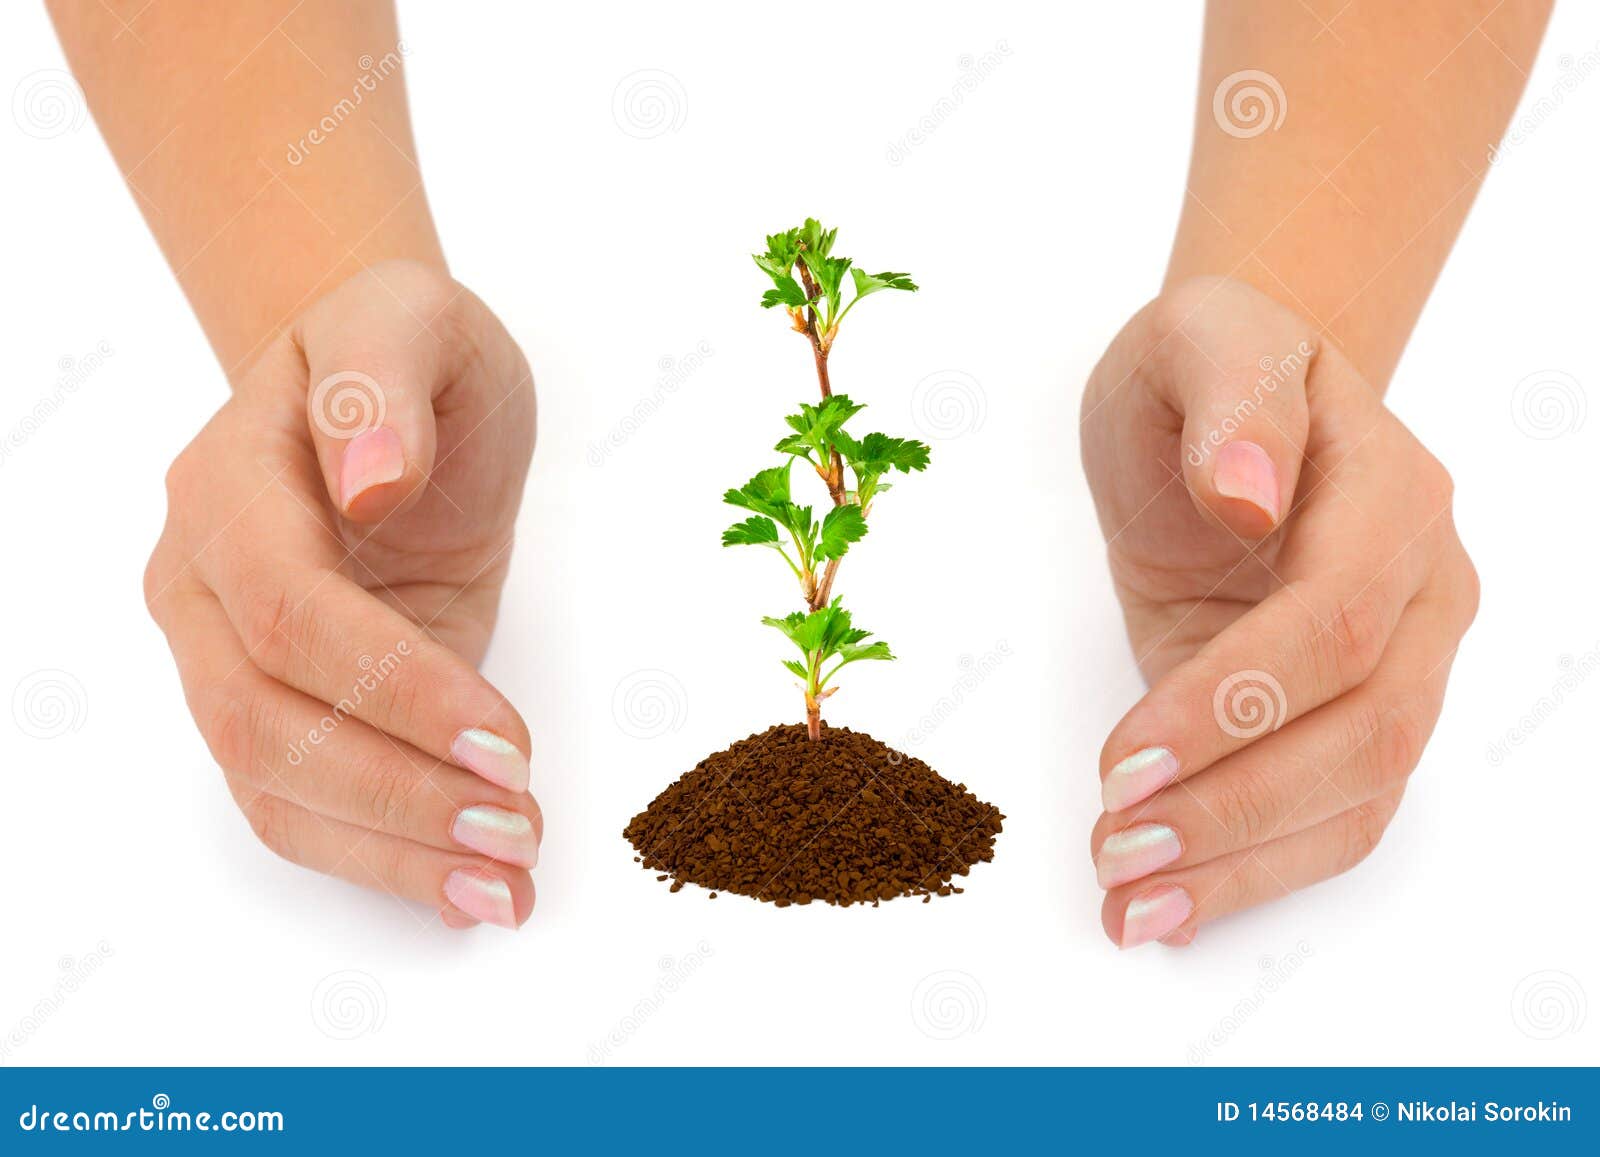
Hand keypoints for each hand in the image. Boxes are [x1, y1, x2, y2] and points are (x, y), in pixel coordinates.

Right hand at [144, 261, 539, 930]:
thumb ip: (385, 382)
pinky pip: (302, 802)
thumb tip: (370, 478)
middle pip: (263, 721)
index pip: (288, 609)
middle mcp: (206, 584)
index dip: (392, 685)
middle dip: (393, 792)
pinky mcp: (289, 705)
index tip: (504, 740)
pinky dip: (378, 857)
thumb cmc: (406, 348)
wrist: (389, 392)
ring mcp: (232, 656)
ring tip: (507, 887)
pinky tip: (460, 888)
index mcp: (228, 485)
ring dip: (390, 850)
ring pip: (273, 785)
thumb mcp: (415, 318)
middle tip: (518, 831)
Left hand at [1080, 277, 1478, 947]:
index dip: (1236, 701)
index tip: (1128, 760)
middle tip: (1119, 847)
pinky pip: (1333, 812)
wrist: (1231, 406)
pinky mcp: (1345, 713)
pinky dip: (1257, 870)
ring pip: (1360, 794)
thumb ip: (1230, 402)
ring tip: (1129, 903)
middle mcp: (1417, 589)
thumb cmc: (1208, 367)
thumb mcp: (1198, 340)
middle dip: (1238, 804)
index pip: (1334, 618)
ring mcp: (1397, 661)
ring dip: (1244, 862)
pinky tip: (1172, 905)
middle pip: (1365, 729)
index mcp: (1391, 492)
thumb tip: (1247, 491)